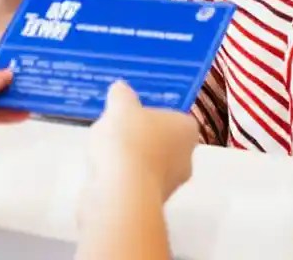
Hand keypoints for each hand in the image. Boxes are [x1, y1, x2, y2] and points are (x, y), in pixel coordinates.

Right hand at [84, 81, 198, 202]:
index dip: (153, 116)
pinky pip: (136, 184)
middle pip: (163, 143)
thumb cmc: (129, 140)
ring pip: (150, 165)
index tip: (132, 115)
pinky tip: (105, 173)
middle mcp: (186, 158)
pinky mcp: (152, 203)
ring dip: (131, 160)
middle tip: (117, 132)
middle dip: (142, 139)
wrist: (122, 190)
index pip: (175, 118)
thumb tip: (120, 89)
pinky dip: (123, 178)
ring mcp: (171, 184)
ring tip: (105, 153)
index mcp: (187, 130)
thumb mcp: (120, 106)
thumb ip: (121, 95)